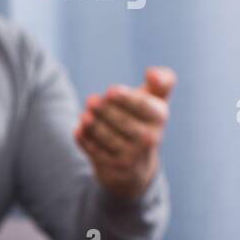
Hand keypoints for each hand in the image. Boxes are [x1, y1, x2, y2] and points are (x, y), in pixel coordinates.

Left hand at [74, 65, 175, 198]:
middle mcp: (149, 138)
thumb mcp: (155, 101)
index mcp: (159, 117)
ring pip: (108, 138)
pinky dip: (85, 140)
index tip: (111, 90)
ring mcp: (131, 155)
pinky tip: (78, 130)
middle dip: (105, 110)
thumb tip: (153, 72)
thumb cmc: (143, 120)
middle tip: (91, 100)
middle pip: (123, 122)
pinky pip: (96, 152)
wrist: (136, 164)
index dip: (126, 99)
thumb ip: (161, 81)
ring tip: (85, 115)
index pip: (143, 107)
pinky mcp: (113, 167)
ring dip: (94, 125)